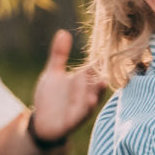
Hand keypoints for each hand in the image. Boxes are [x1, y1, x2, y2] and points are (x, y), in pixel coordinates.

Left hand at [28, 30, 103, 145]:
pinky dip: (86, 108)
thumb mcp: (53, 74)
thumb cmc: (50, 98)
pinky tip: (90, 101)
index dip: (103, 57)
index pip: (95, 66)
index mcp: (82, 79)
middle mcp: (85, 92)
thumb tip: (63, 31)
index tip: (114, 45)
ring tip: (102, 82)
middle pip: (96, 81)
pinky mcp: (73, 121)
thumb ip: (59, 55)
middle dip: (100, 74)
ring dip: (97, 91)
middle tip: (104, 64)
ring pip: (92, 98)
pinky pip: (82, 114)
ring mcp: (81, 107)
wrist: (41, 123)